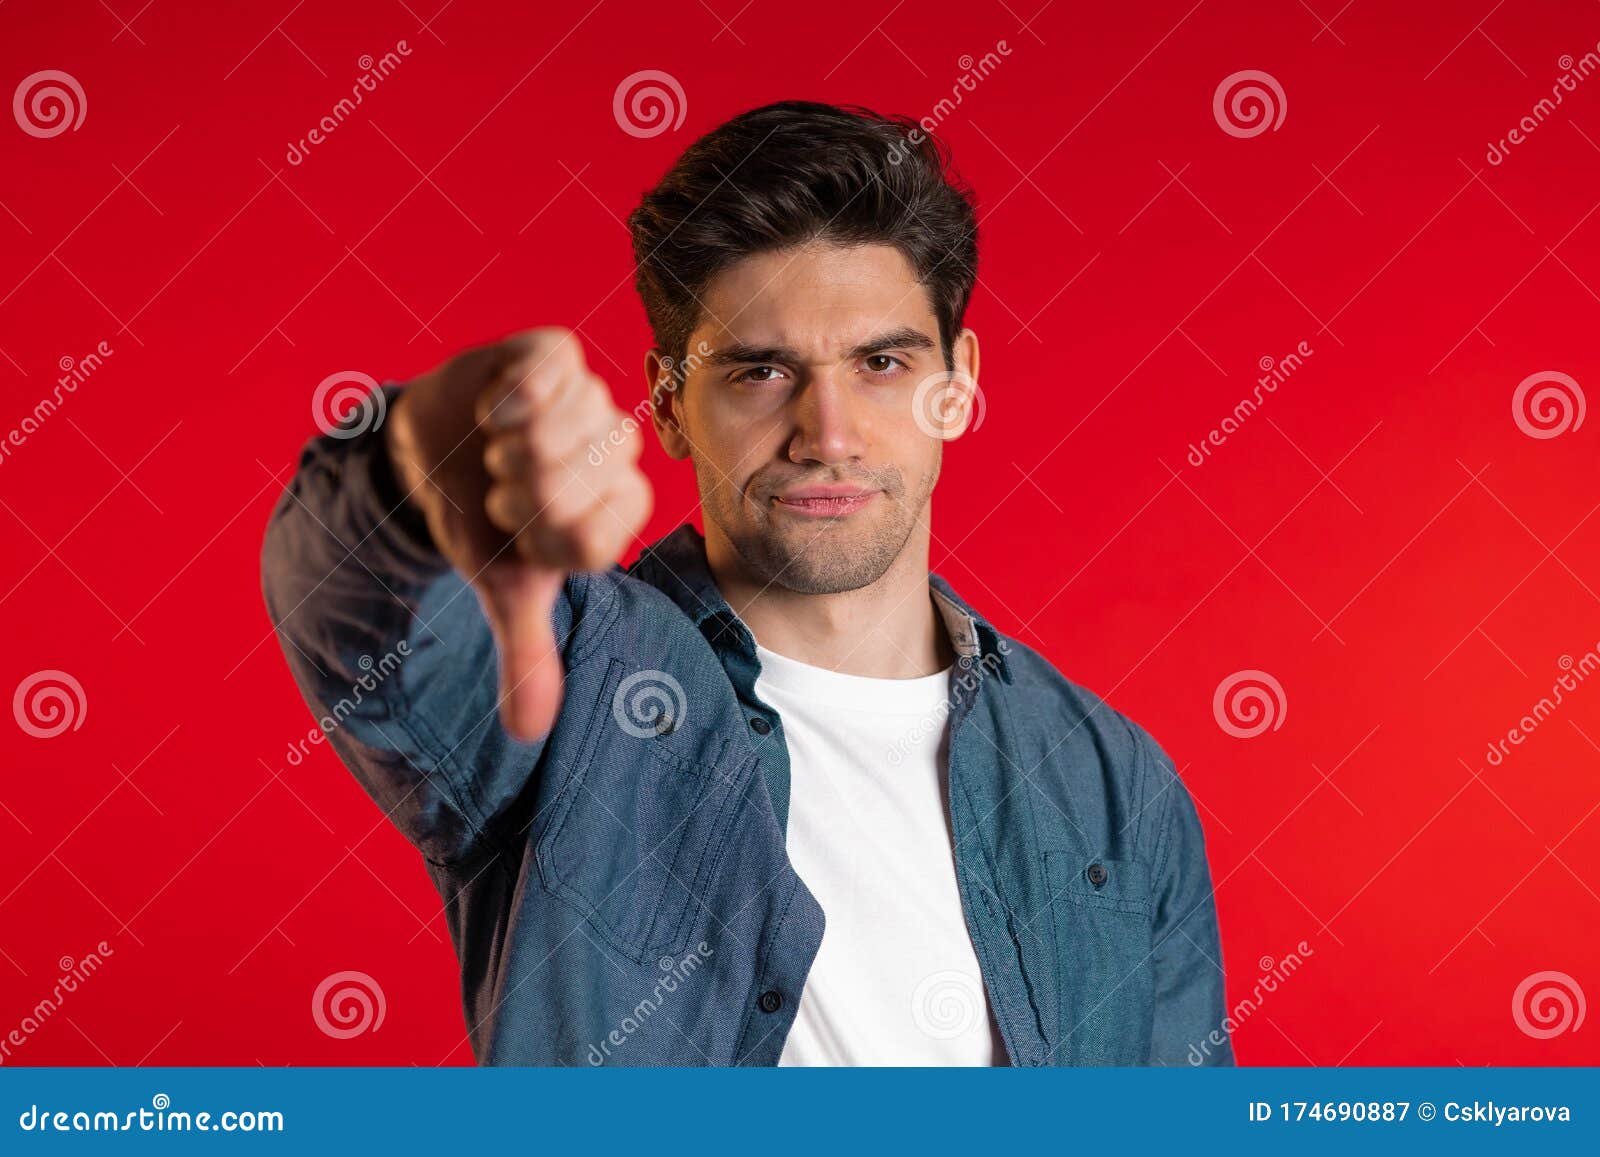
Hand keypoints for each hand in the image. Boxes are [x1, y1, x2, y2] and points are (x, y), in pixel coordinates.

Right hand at [385, 328, 652, 739]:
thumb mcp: (501, 587)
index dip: (537, 539)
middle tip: (501, 485)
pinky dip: (510, 395)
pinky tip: (497, 407)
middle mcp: (615, 457)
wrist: (433, 450)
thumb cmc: (479, 519)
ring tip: (496, 446)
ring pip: (560, 430)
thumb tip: (528, 733)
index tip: (517, 530)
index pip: (592, 540)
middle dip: (514, 494)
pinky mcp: (557, 355)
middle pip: (571, 486)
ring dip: (506, 447)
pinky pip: (550, 370)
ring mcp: (591, 401)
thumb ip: (525, 654)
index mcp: (615, 515)